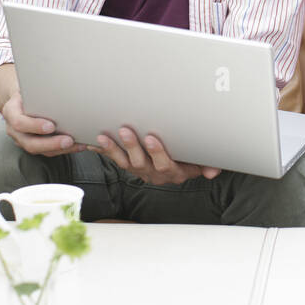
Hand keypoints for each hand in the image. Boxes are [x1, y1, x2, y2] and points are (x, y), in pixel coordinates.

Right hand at [1, 92, 82, 156]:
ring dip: (61, 149)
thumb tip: (62, 90)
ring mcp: (23, 140)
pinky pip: (49, 152)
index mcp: (11, 112)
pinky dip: (65, 150)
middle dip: (51, 144)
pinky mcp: (35, 145)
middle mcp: (14, 130)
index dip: (34, 126)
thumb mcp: (30, 87)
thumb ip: (39, 92)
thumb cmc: (30, 91)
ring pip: (40, 151)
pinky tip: (79, 145)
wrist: (23, 99)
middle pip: (29, 143)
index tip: (51, 126)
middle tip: (68, 140)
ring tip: (78, 144)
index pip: (19, 122)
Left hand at [93, 125, 222, 185]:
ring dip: (113, 150)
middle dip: (132, 147)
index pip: (165, 164)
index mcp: (173, 171)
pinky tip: (91, 142)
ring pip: (124, 163)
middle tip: (125, 130)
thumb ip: (208, 165)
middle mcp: (154, 173)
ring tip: (104, 136)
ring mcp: (140, 169)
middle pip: (141, 163)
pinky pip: (114, 159)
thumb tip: (214, 172)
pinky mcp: (128, 165)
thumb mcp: (202, 162)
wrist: (180, 169)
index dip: (157, 153)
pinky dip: (103, 151)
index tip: (151, 138)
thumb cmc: (192, 160)